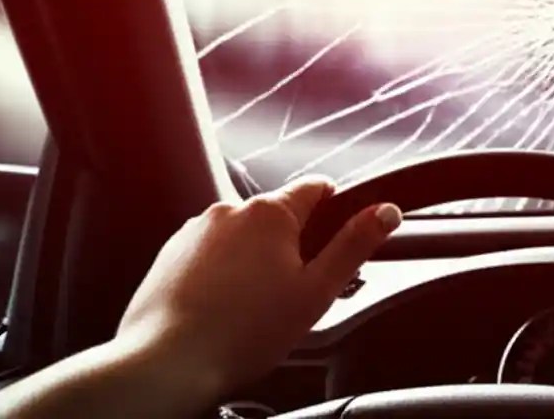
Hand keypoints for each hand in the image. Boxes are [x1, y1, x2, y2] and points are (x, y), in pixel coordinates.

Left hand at [115, 177, 401, 402]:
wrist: (168, 363)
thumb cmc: (243, 333)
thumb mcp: (317, 290)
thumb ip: (354, 244)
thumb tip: (386, 211)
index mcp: (271, 213)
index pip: (317, 188)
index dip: (335, 212)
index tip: (337, 241)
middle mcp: (230, 210)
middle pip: (279, 217)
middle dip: (292, 248)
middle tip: (295, 293)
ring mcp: (195, 231)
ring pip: (243, 237)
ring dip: (254, 261)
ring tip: (253, 309)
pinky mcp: (170, 254)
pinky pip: (210, 255)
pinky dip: (221, 275)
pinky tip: (223, 309)